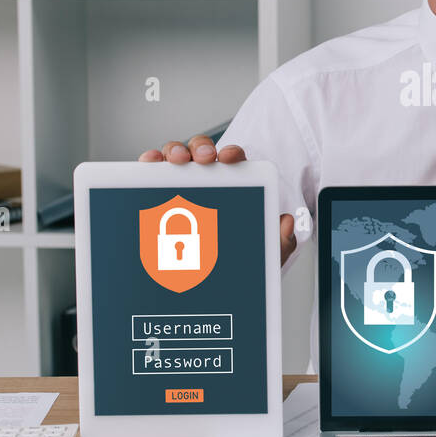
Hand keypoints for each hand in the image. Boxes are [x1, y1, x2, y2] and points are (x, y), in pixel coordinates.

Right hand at [138, 136, 297, 265]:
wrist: (205, 288)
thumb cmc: (234, 263)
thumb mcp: (262, 255)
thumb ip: (280, 241)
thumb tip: (286, 222)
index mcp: (234, 186)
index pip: (234, 162)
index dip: (232, 154)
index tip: (230, 158)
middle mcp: (207, 181)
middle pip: (201, 153)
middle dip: (200, 148)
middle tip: (203, 159)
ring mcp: (181, 186)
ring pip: (175, 158)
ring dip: (173, 151)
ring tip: (175, 160)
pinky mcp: (158, 196)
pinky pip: (150, 174)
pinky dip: (149, 164)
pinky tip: (149, 164)